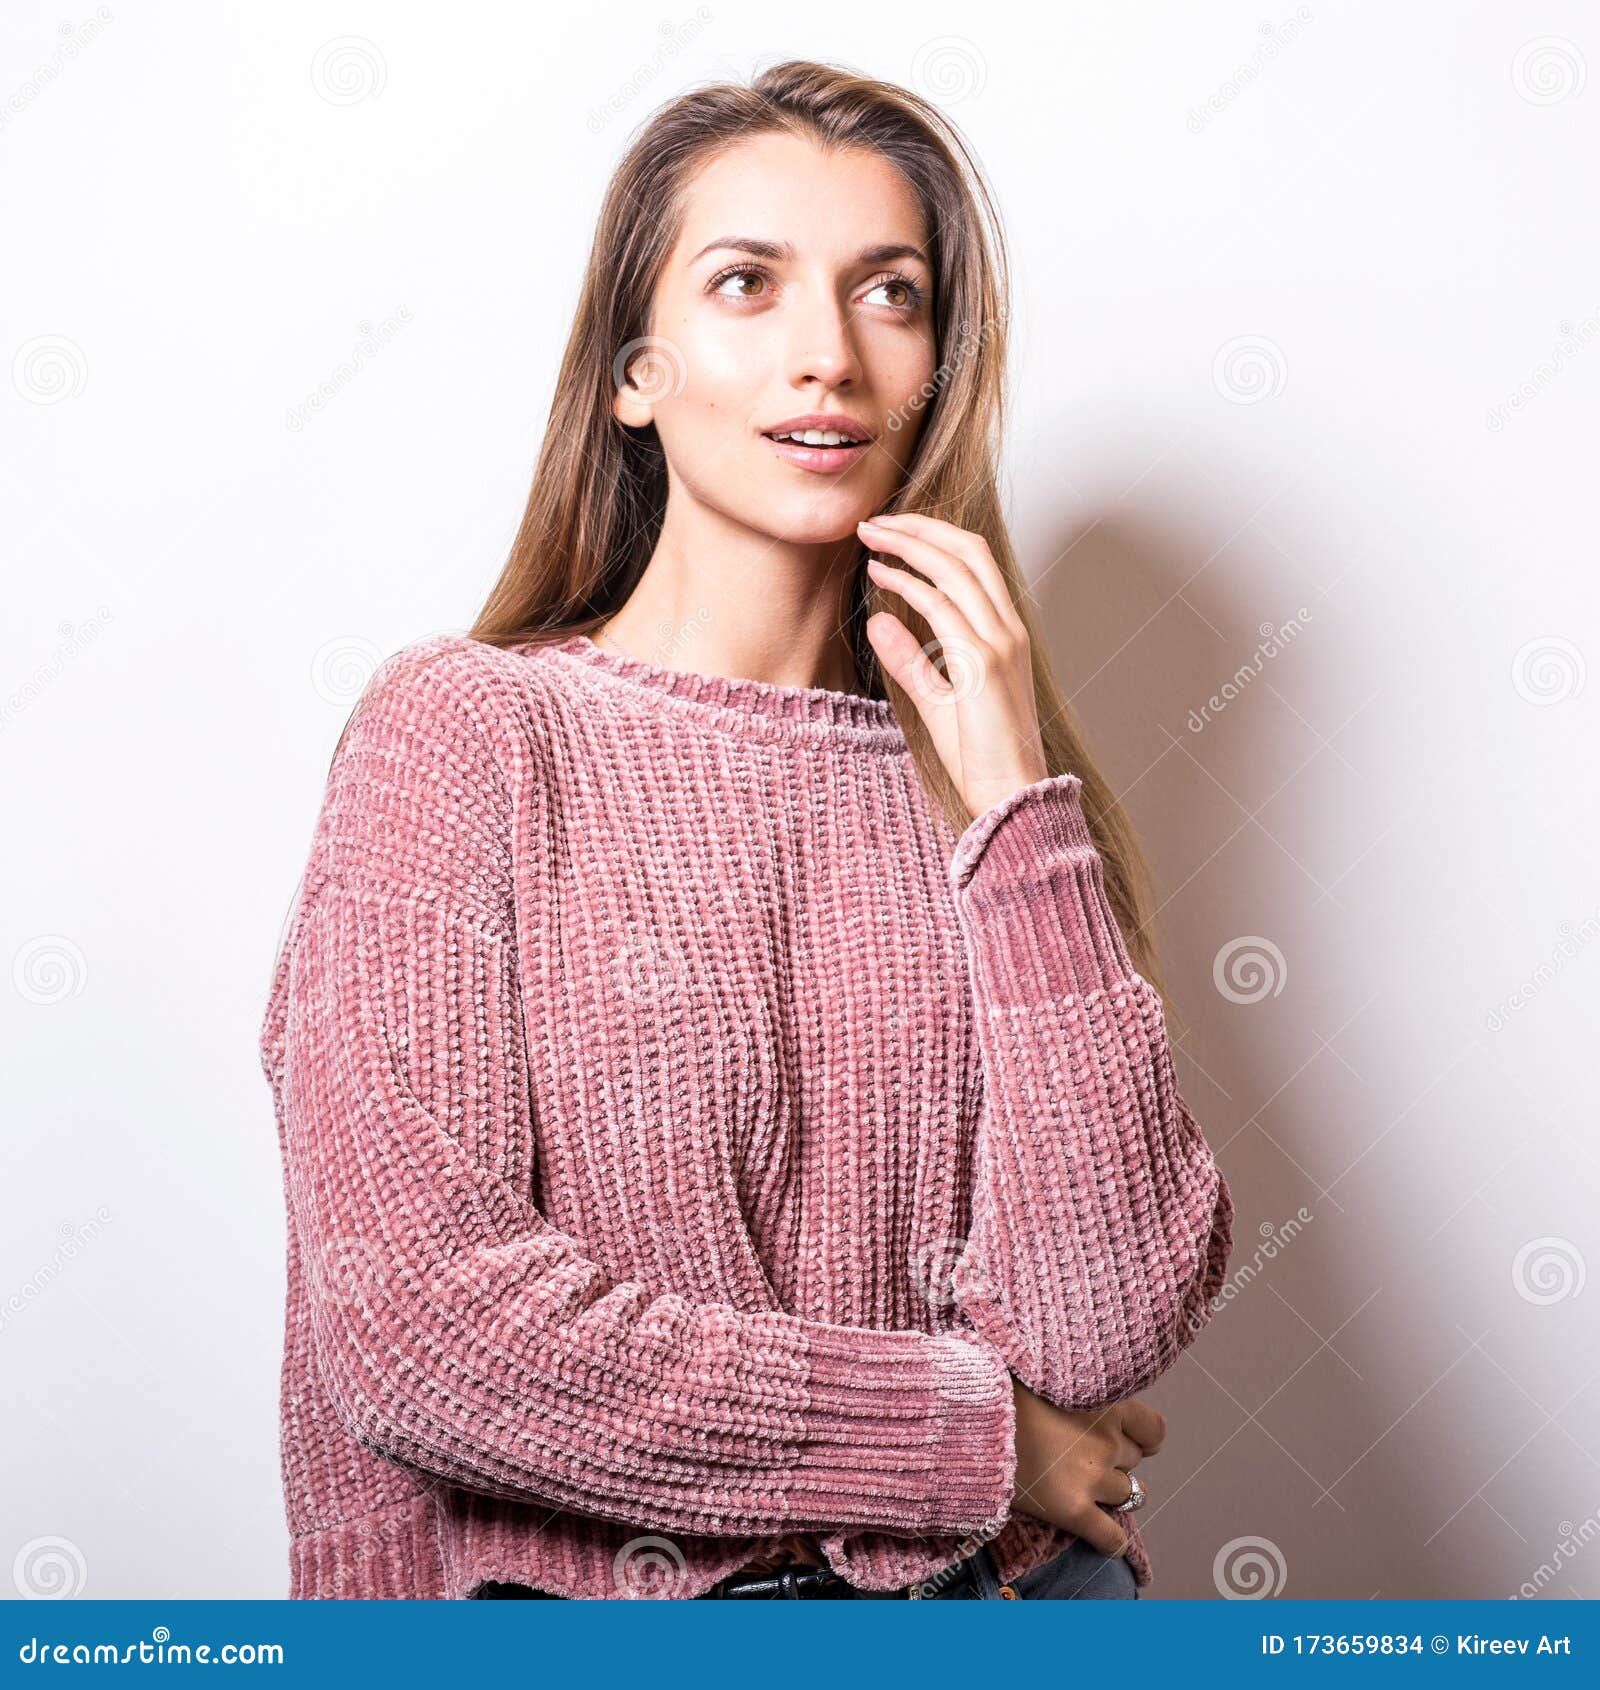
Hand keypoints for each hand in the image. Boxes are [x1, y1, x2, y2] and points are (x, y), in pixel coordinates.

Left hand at [858, 512, 1048, 817]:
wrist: (1008, 794)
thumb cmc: (980, 756)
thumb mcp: (937, 699)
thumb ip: (911, 659)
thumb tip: (881, 622)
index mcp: (1006, 633)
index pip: (975, 562)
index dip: (933, 537)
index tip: (891, 532)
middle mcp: (1009, 630)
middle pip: (968, 550)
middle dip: (919, 526)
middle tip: (873, 520)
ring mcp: (1000, 643)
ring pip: (955, 568)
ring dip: (908, 544)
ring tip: (869, 536)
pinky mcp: (983, 663)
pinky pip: (942, 607)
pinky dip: (908, 584)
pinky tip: (880, 577)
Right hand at [1008, 1377, 1165, 1558]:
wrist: (972, 1419)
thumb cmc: (1003, 1386)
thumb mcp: (1045, 1371)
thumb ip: (1071, 1384)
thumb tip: (1068, 1378)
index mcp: (1106, 1403)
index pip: (1153, 1429)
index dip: (1143, 1437)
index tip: (1130, 1438)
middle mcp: (1107, 1442)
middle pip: (1133, 1460)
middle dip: (1116, 1459)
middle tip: (1086, 1455)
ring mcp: (1093, 1478)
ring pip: (1129, 1495)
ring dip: (1114, 1493)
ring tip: (1093, 1489)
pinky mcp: (1073, 1510)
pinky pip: (1111, 1538)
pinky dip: (1112, 1541)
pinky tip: (1105, 1538)